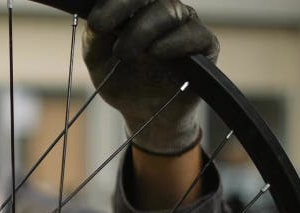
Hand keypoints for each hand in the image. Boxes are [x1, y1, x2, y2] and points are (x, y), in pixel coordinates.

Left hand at [83, 0, 218, 155]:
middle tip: (105, 32)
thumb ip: (95, 36)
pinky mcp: (204, 45)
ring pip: (170, 11)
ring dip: (145, 29)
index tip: (96, 23)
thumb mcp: (97, 59)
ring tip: (126, 53)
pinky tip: (157, 52)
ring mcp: (185, 25)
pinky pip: (195, 34)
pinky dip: (175, 42)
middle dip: (125, 8)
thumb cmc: (121, 80)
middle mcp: (161, 11)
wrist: (143, 114)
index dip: (113, 3)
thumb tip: (95, 19)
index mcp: (135, 9)